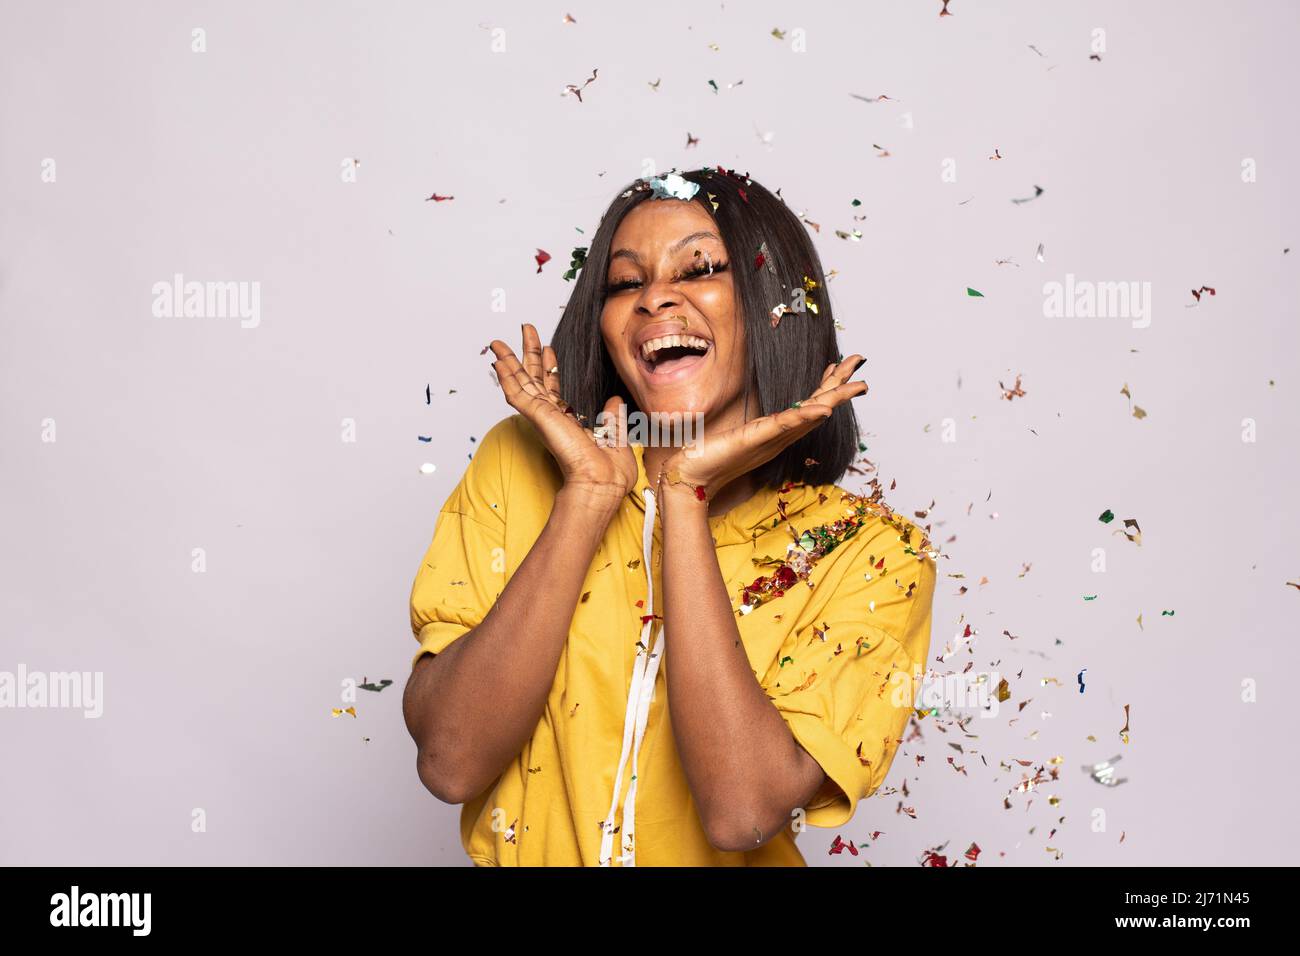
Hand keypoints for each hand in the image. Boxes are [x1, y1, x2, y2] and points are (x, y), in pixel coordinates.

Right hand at [489, 324, 637, 505]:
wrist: (602, 481)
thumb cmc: (609, 471)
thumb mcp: (617, 435)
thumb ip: (614, 417)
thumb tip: (615, 401)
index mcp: (566, 421)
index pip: (552, 388)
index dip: (549, 366)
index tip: (549, 347)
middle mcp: (551, 417)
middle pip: (533, 378)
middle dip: (528, 352)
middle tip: (525, 329)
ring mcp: (542, 416)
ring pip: (520, 383)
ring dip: (508, 360)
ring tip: (498, 341)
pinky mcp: (538, 417)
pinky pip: (516, 394)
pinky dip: (506, 377)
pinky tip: (498, 361)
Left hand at [657, 354, 866, 498]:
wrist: (691, 478)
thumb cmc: (710, 457)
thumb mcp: (736, 436)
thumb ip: (751, 428)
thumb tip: (757, 418)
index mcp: (777, 432)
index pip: (809, 405)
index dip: (825, 386)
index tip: (838, 366)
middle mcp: (779, 436)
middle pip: (818, 406)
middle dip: (840, 384)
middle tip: (859, 361)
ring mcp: (770, 439)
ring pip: (809, 415)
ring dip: (833, 399)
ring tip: (855, 386)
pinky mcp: (755, 440)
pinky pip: (783, 426)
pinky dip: (804, 417)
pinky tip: (822, 409)